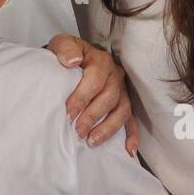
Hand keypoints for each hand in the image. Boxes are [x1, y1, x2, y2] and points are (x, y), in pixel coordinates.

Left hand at [47, 33, 136, 152]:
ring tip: (92, 141)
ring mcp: (122, 90)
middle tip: (77, 131)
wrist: (69, 60)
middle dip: (93, 116)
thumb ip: (65, 49)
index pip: (95, 79)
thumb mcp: (61, 44)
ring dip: (108, 128)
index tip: (69, 113)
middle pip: (109, 97)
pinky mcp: (124, 103)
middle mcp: (115, 75)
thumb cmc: (66, 55)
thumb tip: (73, 61)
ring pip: (123, 110)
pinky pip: (132, 120)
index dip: (83, 97)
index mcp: (101, 60)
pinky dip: (132, 135)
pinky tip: (128, 150)